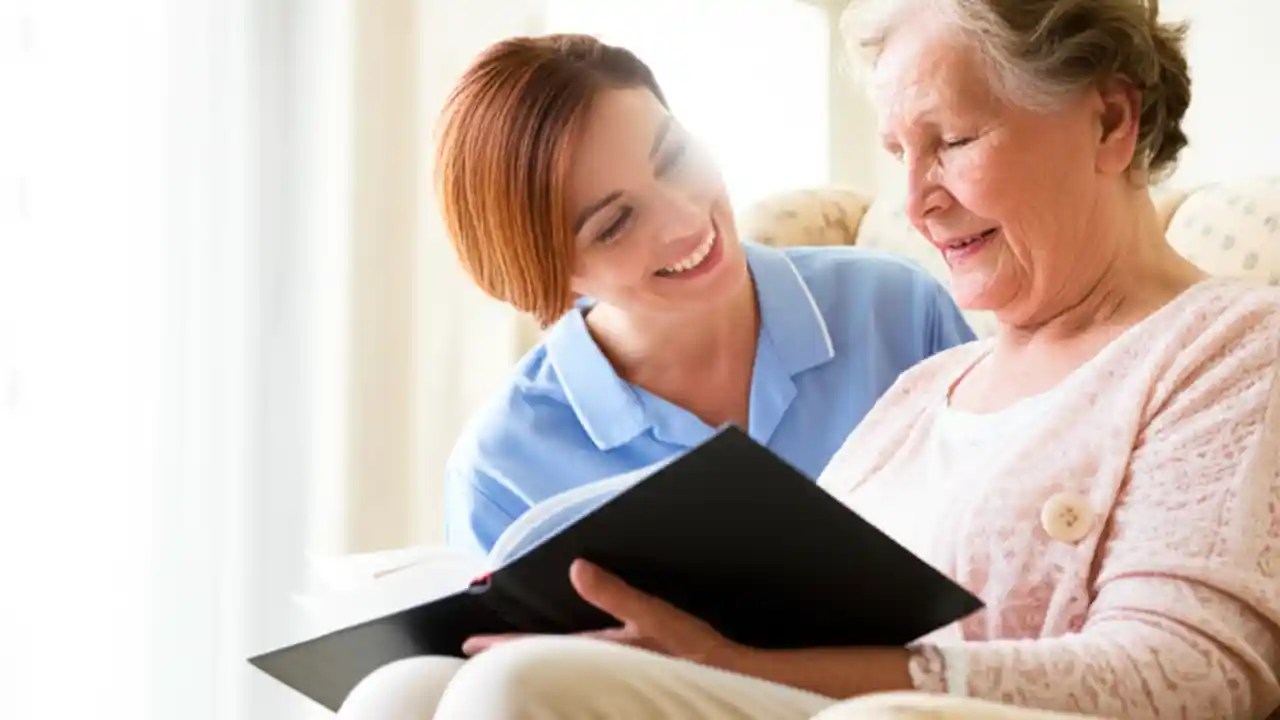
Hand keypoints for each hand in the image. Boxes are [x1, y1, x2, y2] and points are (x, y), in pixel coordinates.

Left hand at [462, 559, 746, 668]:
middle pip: (544, 660)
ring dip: (537, 656)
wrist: (734, 682)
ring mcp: (613, 673)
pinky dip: (566, 660)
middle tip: (477, 649)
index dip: (501, 644)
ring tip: (510, 648)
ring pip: (562, 665)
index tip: (468, 643)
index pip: (539, 647)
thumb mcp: (659, 617)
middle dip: (511, 653)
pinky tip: (564, 655)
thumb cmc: (699, 653)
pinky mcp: (627, 675)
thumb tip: (577, 569)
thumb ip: (617, 595)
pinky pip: (584, 667)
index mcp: (603, 651)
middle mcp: (602, 665)